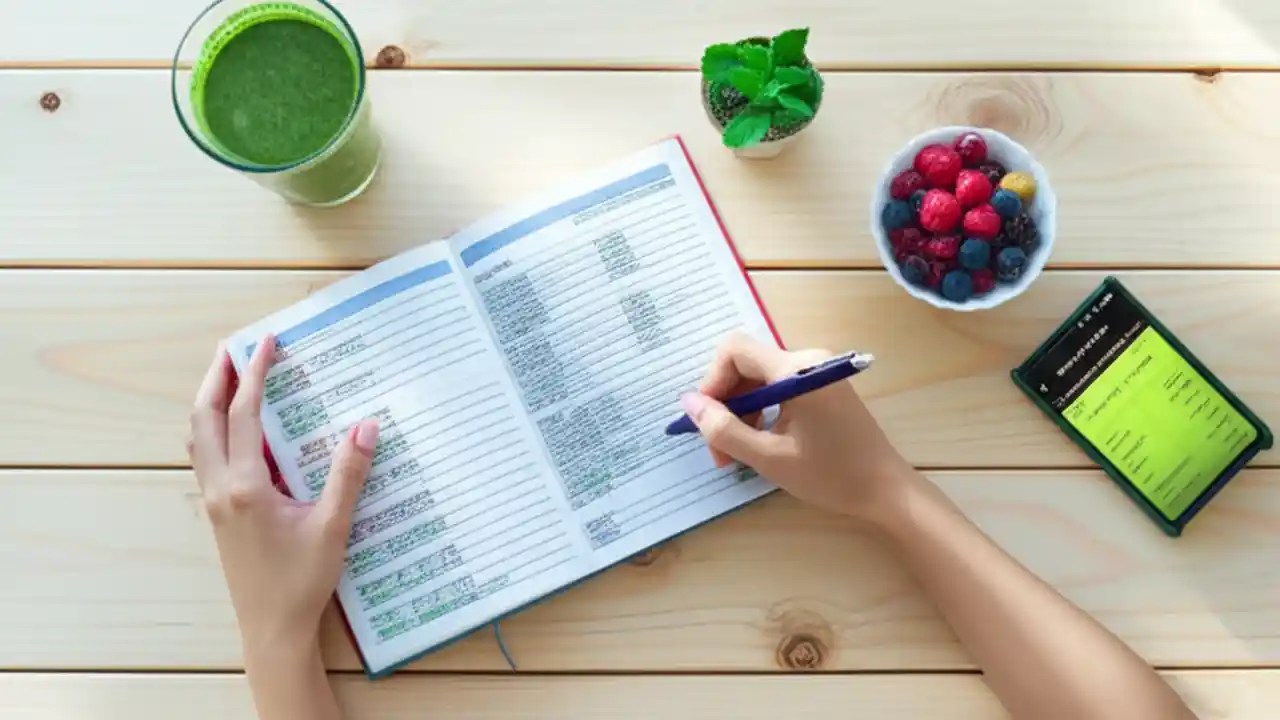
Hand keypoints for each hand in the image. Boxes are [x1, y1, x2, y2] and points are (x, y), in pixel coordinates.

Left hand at [188, 335, 378, 653]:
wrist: (272, 630)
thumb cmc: (301, 582)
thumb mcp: (332, 527)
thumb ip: (347, 475)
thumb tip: (366, 427)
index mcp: (245, 487)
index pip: (243, 415)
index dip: (255, 374)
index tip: (268, 343)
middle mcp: (220, 489)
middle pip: (204, 418)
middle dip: (216, 378)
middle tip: (233, 347)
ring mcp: (213, 503)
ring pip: (197, 438)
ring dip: (209, 402)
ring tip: (227, 376)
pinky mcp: (218, 514)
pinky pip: (206, 459)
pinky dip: (213, 430)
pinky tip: (235, 429)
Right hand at [681, 332, 915, 523]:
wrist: (887, 490)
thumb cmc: (832, 476)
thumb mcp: (769, 458)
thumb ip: (723, 430)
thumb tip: (688, 403)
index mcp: (796, 371)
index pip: (734, 350)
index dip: (711, 381)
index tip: (704, 420)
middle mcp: (807, 360)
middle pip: (745, 366)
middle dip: (724, 405)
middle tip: (717, 451)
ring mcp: (817, 372)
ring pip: (758, 379)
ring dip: (740, 413)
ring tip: (734, 456)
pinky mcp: (822, 386)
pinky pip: (778, 388)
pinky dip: (760, 412)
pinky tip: (759, 444)